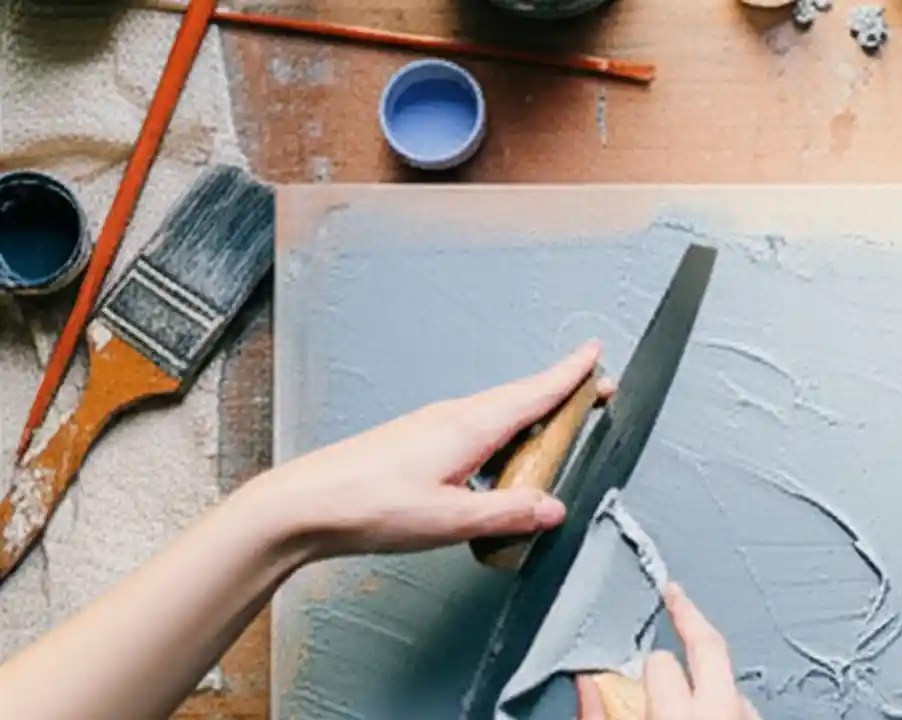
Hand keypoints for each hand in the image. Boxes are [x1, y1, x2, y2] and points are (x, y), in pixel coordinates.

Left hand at [264, 340, 612, 556]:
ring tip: (555, 432)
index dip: (571, 375)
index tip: (597, 353)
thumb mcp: (450, 519)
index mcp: (469, 426)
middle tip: (595, 392)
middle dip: (560, 392)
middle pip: (520, 397)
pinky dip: (501, 435)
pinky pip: (474, 429)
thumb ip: (506, 513)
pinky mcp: (416, 442)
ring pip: (496, 413)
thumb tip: (552, 508)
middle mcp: (452, 417)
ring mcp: (432, 427)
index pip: (534, 393)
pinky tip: (497, 463)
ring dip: (531, 414)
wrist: (303, 505)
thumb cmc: (368, 506)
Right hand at [576, 583, 760, 719]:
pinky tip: (713, 711)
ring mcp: (746, 719)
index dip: (644, 661)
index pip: (659, 662)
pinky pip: (743, 706)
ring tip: (692, 676)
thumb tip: (586, 684)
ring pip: (732, 679)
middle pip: (710, 643)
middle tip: (674, 592)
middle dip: (690, 614)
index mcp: (678, 715)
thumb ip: (598, 716)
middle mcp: (720, 711)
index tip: (632, 665)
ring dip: (710, 674)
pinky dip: (727, 703)